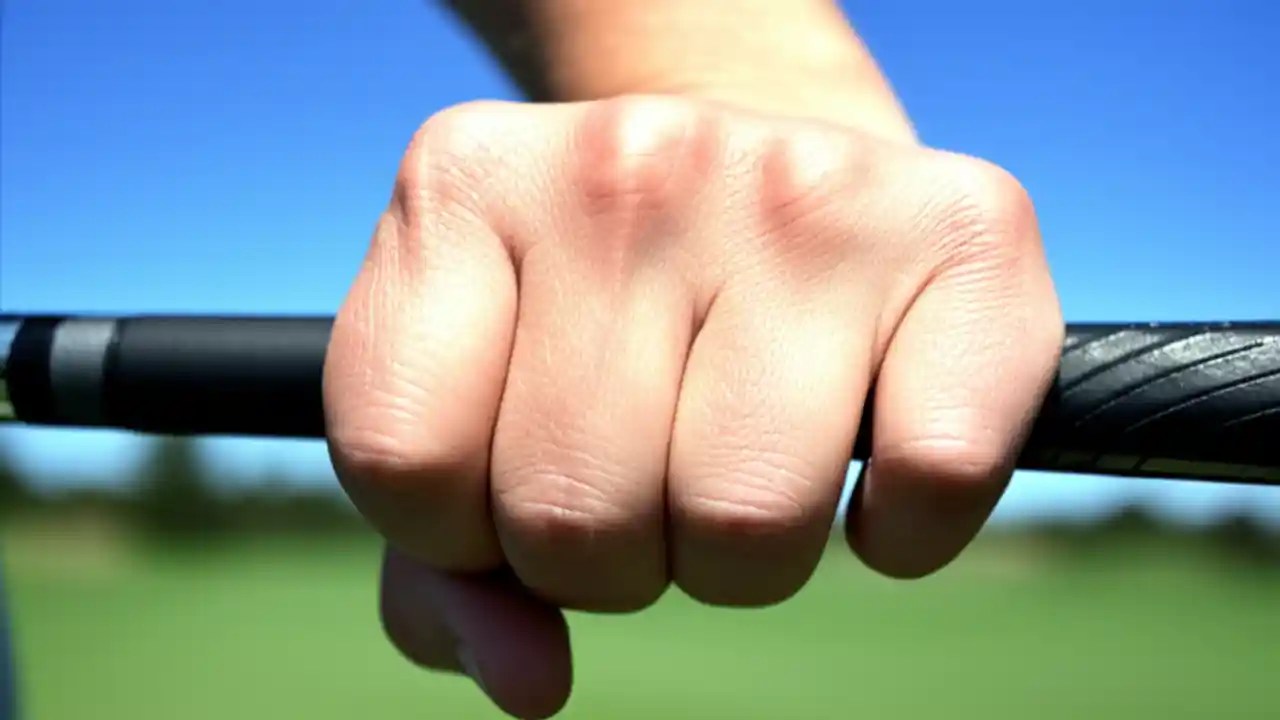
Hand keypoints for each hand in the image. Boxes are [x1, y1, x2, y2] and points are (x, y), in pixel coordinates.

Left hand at [323, 94, 1061, 717]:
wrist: (778, 160)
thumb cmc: (612, 312)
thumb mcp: (478, 402)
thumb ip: (447, 568)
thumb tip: (529, 682)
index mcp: (465, 185)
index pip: (405, 463)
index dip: (460, 529)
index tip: (521, 465)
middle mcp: (630, 162)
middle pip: (573, 519)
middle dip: (611, 552)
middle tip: (652, 461)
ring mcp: (798, 187)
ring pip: (743, 526)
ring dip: (738, 555)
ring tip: (745, 456)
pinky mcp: (963, 225)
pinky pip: (929, 479)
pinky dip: (900, 526)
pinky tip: (868, 449)